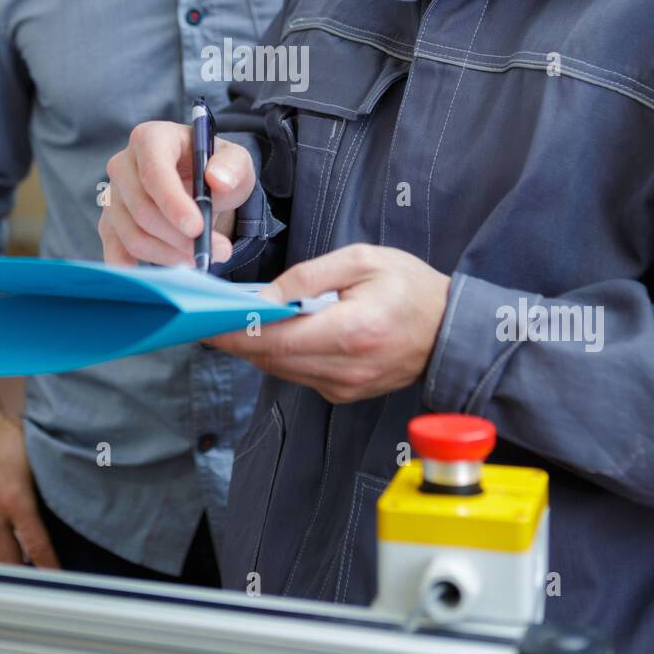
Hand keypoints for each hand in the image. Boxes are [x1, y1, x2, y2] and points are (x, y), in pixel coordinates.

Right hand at [0, 377, 59, 567]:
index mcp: (15, 499)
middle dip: (24, 571)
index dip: (49, 565)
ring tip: (23, 561)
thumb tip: (64, 498)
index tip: (57, 576)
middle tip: (39, 575)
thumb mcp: (34, 457)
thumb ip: (45, 483)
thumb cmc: (4, 432)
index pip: (36, 544)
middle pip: (8, 559)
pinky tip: (3, 535)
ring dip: (6, 558)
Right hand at [100, 119, 255, 265]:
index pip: (154, 173)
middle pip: (142, 209)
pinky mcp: (109, 224)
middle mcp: (123, 164)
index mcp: (150, 138)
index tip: (197, 228)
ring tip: (203, 258)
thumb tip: (217, 180)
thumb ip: (233, 166)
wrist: (199, 185)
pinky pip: (116, 251)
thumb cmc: (214, 168)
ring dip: (170, 255)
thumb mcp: (235, 161)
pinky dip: (137, 268)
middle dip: (179, 237)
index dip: (173, 203)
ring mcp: (111, 196)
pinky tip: (161, 275)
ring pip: (133, 235)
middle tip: (217, 251)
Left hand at [204, 244, 450, 402]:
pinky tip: (272, 332)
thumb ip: (308, 276)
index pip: (274, 339)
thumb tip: (265, 297)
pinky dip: (280, 354)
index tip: (201, 320)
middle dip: (234, 337)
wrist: (451, 330)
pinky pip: (298, 374)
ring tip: (231, 319)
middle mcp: (345, 368)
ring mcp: (344, 387)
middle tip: (204, 314)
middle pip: (269, 359)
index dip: (232, 332)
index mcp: (350, 331)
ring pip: (279, 370)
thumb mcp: (362, 260)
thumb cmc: (411, 288)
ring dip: (254, 346)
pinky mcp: (344, 393)